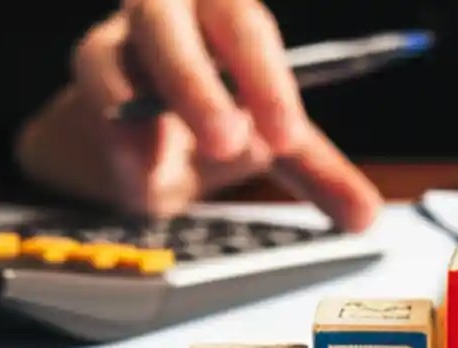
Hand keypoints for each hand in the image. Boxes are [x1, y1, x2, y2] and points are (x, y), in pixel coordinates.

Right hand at [15, 0, 381, 230]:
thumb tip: (367, 218)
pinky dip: (118, 137)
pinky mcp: (90, 68)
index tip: (284, 138)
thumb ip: (319, 175)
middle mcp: (176, 11)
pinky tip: (143, 174)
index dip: (266, 83)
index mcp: (230, 16)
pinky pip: (92, 93)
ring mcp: (123, 37)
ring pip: (115, 51)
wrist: (143, 139)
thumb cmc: (219, 119)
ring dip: (142, 113)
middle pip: (172, 22)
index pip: (248, 31)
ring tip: (172, 167)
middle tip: (229, 144)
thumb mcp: (274, 144)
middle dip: (198, 85)